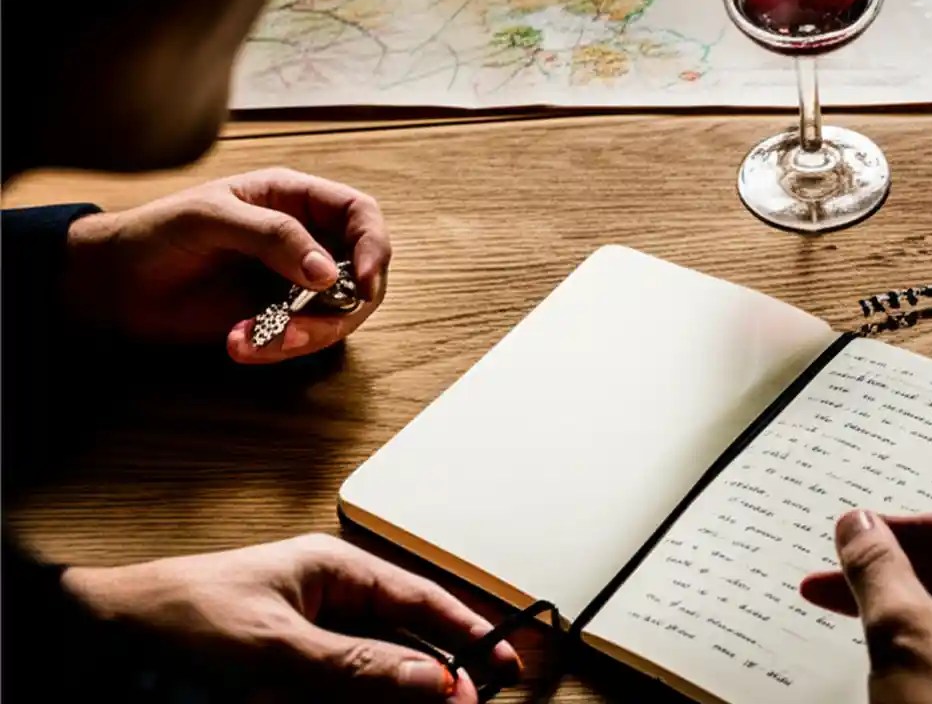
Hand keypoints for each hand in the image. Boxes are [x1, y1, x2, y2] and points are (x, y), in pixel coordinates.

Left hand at [62, 534, 519, 702]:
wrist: (98, 646)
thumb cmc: (176, 619)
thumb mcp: (275, 647)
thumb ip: (359, 666)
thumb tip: (430, 678)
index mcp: (333, 570)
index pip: (419, 600)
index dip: (466, 633)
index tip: (503, 665)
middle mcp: (328, 603)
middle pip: (406, 641)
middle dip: (440, 675)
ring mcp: (309, 644)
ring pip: (379, 673)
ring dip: (405, 695)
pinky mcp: (288, 679)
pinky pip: (343, 692)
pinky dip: (369, 703)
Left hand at [63, 168, 390, 363]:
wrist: (115, 284)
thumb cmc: (157, 233)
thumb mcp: (212, 218)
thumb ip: (273, 236)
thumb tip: (326, 271)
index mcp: (295, 200)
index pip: (361, 215)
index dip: (374, 247)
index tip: (362, 282)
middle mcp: (305, 240)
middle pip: (362, 274)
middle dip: (340, 309)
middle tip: (300, 329)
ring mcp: (294, 282)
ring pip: (338, 315)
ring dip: (306, 336)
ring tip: (256, 341)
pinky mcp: (278, 318)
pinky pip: (303, 340)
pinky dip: (277, 349)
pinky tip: (239, 343)